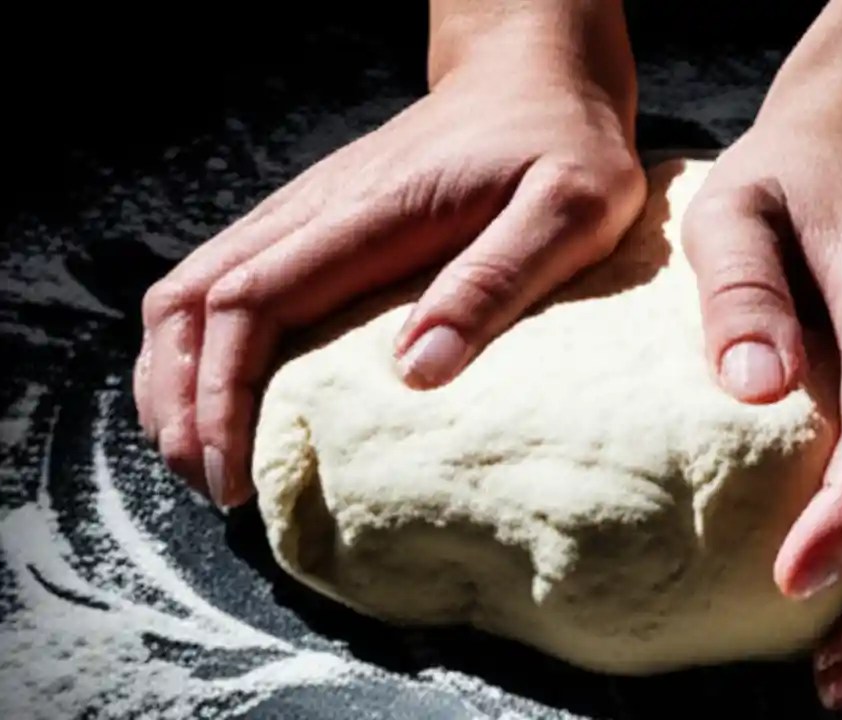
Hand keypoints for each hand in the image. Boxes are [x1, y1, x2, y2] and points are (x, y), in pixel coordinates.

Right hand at [133, 5, 643, 509]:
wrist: (537, 80)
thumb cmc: (562, 146)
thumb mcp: (566, 211)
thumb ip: (495, 281)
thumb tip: (418, 370)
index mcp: (371, 213)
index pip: (253, 301)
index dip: (223, 392)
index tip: (232, 469)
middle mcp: (318, 209)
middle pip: (194, 299)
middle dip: (180, 399)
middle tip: (210, 484)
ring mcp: (308, 212)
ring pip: (194, 288)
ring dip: (176, 375)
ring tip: (199, 455)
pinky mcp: (315, 222)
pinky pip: (225, 280)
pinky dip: (202, 345)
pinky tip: (221, 394)